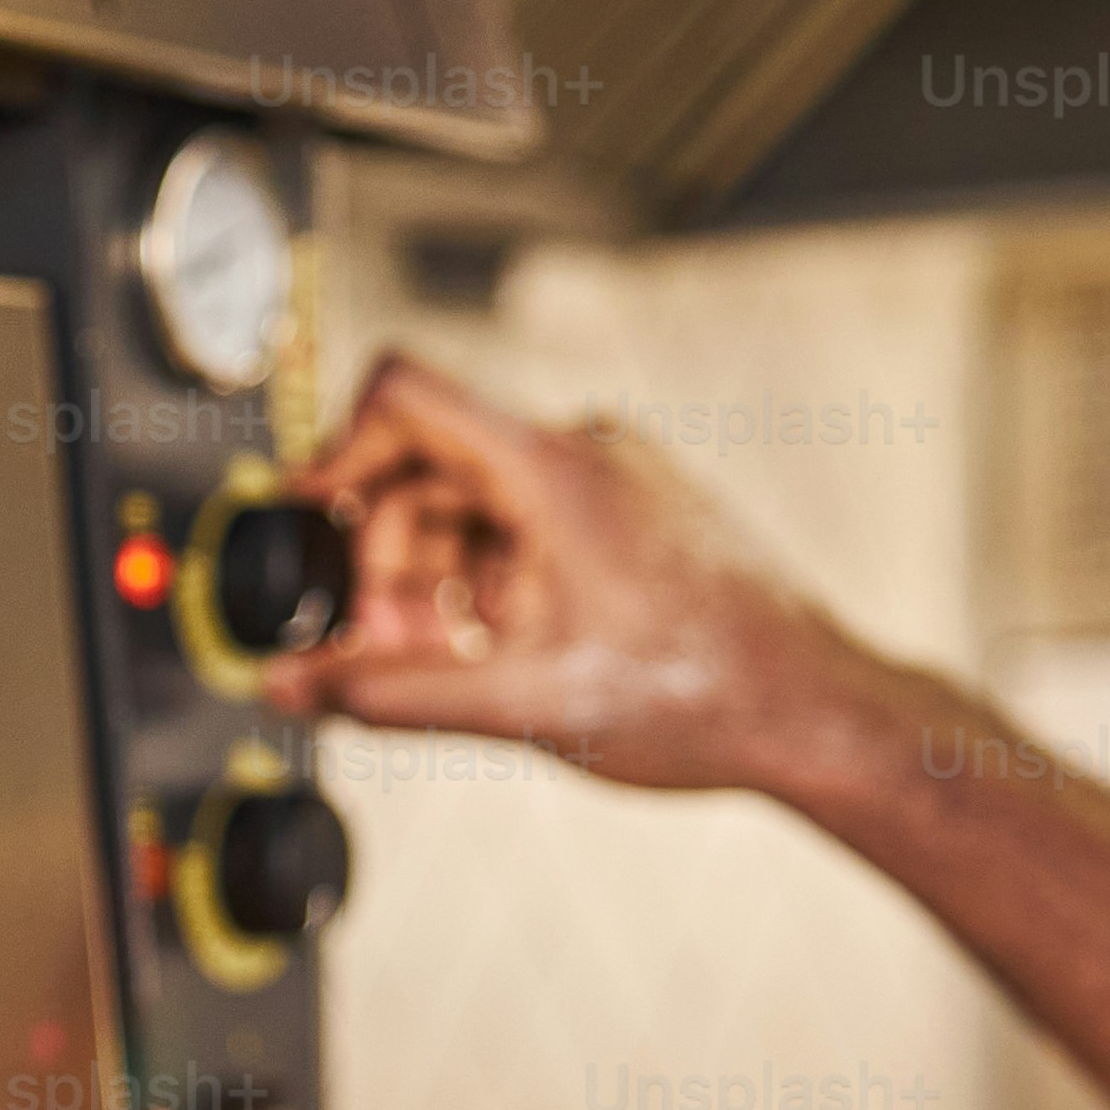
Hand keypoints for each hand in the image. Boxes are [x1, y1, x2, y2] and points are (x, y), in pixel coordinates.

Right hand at [264, 351, 886, 792]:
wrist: (817, 712)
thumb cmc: (703, 697)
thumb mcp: (523, 703)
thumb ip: (391, 693)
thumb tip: (293, 687)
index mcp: (552, 468)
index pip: (403, 396)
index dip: (334, 456)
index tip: (309, 527)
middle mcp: (582, 451)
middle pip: (428, 464)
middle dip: (384, 556)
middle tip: (377, 649)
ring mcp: (612, 477)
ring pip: (476, 501)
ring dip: (435, 577)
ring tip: (447, 664)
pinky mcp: (631, 512)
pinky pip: (527, 524)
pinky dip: (491, 580)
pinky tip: (506, 652)